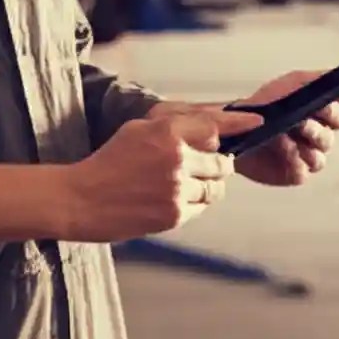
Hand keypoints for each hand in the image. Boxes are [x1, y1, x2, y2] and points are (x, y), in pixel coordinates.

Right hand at [61, 108, 262, 241]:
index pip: (214, 126)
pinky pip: (201, 208)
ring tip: (182, 186)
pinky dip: (194, 205)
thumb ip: (175, 127)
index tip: (258, 123)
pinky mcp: (175, 214)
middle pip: (221, 162)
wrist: (80, 199)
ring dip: (207, 187)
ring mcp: (177, 188)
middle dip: (215, 166)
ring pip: (215, 188)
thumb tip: (212, 129)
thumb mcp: (138, 130)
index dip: (239, 125)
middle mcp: (176, 158)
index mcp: (166, 132)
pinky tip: (170, 201)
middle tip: (200, 168)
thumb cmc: (109, 162)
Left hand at [232, 70, 338, 186]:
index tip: (323, 105)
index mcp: (321, 118)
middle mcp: (317, 139)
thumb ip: (320, 82)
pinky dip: (293, 160)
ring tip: (284, 134)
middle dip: (316, 130)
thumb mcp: (293, 83)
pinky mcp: (293, 173)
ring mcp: (306, 158)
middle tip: (301, 121)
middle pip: (329, 139)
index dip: (334, 113)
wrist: (236, 125)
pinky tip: (281, 149)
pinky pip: (302, 171)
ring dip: (302, 147)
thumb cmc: (267, 102)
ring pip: (319, 158)